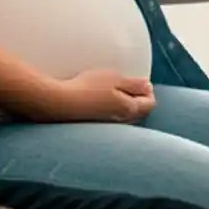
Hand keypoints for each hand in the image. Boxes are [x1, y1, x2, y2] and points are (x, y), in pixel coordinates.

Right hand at [35, 69, 155, 122]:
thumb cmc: (87, 88)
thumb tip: (148, 86)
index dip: (147, 90)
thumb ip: (135, 84)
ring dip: (122, 106)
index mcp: (129, 110)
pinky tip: (97, 103)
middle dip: (137, 99)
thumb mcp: (115, 79)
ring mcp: (107, 129)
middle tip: (127, 85)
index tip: (138, 81)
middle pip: (138, 112)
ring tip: (111, 92)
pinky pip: (109, 121)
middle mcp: (121, 124)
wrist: (58, 104)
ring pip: (123, 118)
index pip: (150, 103)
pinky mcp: (94, 130)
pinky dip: (109, 111)